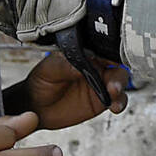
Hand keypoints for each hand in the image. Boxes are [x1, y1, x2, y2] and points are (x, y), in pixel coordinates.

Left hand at [11, 51, 128, 128]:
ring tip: (113, 94)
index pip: (103, 48)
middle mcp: (95, 67)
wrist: (35, 107)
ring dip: (120, 86)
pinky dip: (120, 102)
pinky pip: (117, 100)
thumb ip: (65, 65)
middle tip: (112, 83)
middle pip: (116, 65)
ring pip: (120, 81)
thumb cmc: (40, 82)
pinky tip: (114, 107)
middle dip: (117, 72)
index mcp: (84, 53)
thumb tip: (82, 64)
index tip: (113, 58)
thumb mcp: (48, 69)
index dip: (112, 51)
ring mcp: (100, 84)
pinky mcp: (101, 101)